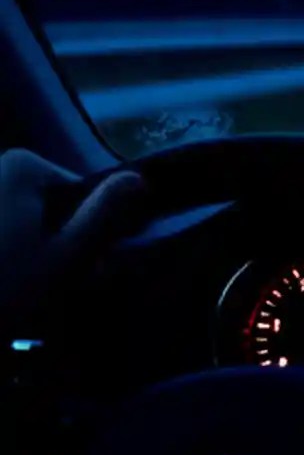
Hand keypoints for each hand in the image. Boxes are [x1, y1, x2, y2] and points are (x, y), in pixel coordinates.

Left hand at [0, 149, 142, 331]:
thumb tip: (139, 177)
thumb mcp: (65, 252)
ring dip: (34, 251)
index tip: (85, 269)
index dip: (89, 232)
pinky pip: (6, 229)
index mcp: (24, 167)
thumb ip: (104, 213)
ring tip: (30, 287)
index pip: (81, 193)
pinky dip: (10, 251)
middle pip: (50, 204)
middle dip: (59, 242)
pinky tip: (9, 278)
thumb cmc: (5, 283)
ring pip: (24, 220)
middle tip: (57, 283)